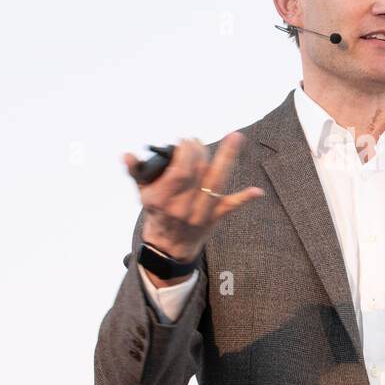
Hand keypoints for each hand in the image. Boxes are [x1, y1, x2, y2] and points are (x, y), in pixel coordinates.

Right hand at [123, 132, 263, 263]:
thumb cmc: (156, 214)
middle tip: (197, 141)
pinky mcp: (215, 218)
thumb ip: (136, 172)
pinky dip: (244, 198)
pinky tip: (257, 191)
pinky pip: (231, 207)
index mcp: (163, 199)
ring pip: (216, 183)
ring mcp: (201, 213)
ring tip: (236, 136)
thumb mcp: (143, 194)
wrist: (168, 248)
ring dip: (228, 158)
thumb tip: (126, 154)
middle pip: (199, 172)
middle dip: (200, 150)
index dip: (185, 151)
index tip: (185, 140)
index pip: (179, 170)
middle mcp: (183, 207)